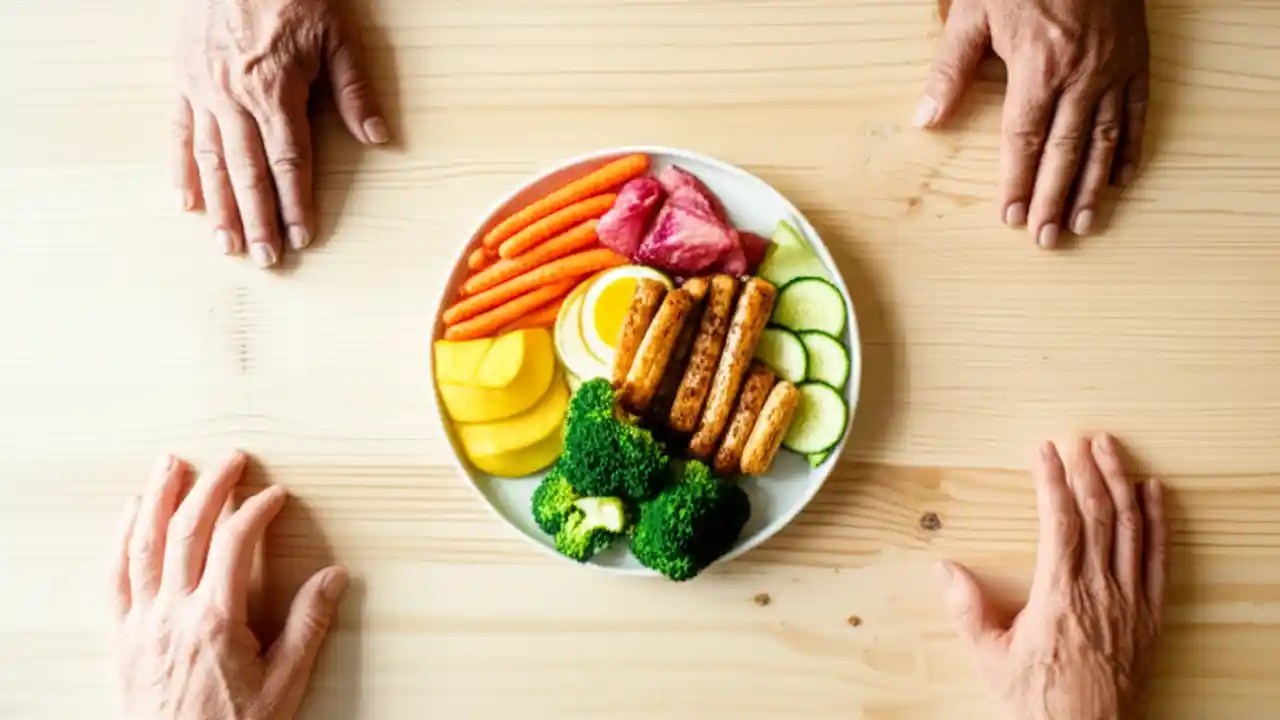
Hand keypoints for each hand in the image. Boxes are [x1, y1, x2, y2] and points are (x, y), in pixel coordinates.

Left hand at [111, 452, 347, 719]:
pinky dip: (121, 539)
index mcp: (216, 622)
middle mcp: (172, 615)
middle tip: (231, 461)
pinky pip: (113, 577)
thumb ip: (308, 626)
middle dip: (210, 488)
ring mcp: (140, 624)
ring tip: (171, 466)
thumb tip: (333, 578)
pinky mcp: (119, 637)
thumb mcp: (284, 684)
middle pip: (186, 531)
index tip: (273, 496)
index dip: (255, 510)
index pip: (234, 544)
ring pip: (143, 545)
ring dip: (157, 498)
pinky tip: (130, 515)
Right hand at [175, 0, 385, 267]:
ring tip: (228, 245)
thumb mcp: (336, 36)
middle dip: (259, 218)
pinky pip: (180, 132)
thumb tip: (379, 137)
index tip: (302, 236)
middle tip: (266, 259)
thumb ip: (355, 90)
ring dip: (221, 207)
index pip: (288, 160)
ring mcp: (203, 90)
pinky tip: (187, 203)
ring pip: (211, 160)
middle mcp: (234, 97)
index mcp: (275, 90)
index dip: (296, 201)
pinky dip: (182, 169)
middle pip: (248, 171)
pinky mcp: (182, 79)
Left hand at [917, 0, 1148, 247]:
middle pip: (1065, 150)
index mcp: (1039, 67)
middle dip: (1053, 198)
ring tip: (1082, 224)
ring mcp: (1114, 68)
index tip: (1010, 216)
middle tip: (1046, 238)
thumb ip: (950, 69)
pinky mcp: (1136, 57)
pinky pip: (1136, 111)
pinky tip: (1119, 180)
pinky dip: (1130, 148)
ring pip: (1104, 139)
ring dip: (1091, 186)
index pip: (1024, 138)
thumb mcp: (973, 12)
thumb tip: (924, 119)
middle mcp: (1082, 75)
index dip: (1017, 181)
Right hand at [939, 435, 1168, 719]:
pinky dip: (1157, 522)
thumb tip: (944, 569)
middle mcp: (1099, 590)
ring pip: (1131, 528)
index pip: (1059, 521)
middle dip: (1088, 471)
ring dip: (1122, 484)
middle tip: (1081, 440)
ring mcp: (1130, 601)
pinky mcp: (1149, 616)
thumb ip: (967, 610)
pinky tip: (1153, 494)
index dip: (1052, 480)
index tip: (1044, 451)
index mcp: (1060, 594)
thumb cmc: (1039, 702)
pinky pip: (1158, 559)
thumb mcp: (991, 657)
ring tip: (1112, 451)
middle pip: (1098, 515)